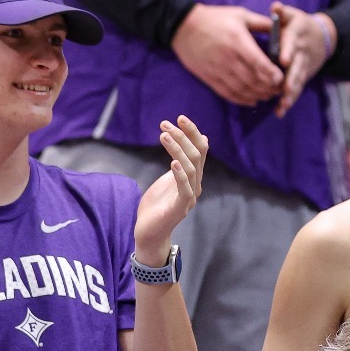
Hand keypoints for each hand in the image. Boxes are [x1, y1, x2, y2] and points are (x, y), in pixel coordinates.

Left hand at [134, 116, 207, 261]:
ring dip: (178, 150)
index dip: (192, 133)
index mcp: (193, 178)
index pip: (200, 150)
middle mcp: (195, 186)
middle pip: (197, 156)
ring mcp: (189, 197)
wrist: (150, 233)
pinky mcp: (179, 208)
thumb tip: (194, 144)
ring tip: (163, 135)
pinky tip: (173, 162)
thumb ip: (180, 162)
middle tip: (166, 123)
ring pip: (191, 168)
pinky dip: (180, 175)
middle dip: (183, 137)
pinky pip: (185, 189)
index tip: (180, 117)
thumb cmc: (157, 205)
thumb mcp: (168, 178)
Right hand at [170, 3, 283, 106]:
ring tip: (268, 95)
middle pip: (253, 79)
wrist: (182, 26)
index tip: (281, 79)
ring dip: (258, 95)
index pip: (258, 63)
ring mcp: (218, 69)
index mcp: (237, 40)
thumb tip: (284, 28)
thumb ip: (262, 23)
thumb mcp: (240, 14)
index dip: (272, 74)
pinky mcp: (210, 77)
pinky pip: (229, 93)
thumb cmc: (215, 18)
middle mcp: (228, 57)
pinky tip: (253, 100)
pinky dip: (243, 100)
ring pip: (243, 89)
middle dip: (269, 87)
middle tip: (279, 89)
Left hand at [270, 2, 333, 117]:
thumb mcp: (294, 15)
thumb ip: (283, 12)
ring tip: (283, 105)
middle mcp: (301, 55)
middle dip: (292, 80)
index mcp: (296, 37)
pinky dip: (289, 100)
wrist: (322, 39)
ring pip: (297, 82)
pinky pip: (297, 90)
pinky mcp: (303, 77)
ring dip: (291, 95)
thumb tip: (275, 6)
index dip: (288, 52)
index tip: (284, 60)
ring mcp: (303, 68)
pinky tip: (280, 111)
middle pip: (297, 68)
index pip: (292, 44)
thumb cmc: (300, 25)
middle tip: (285, 90)